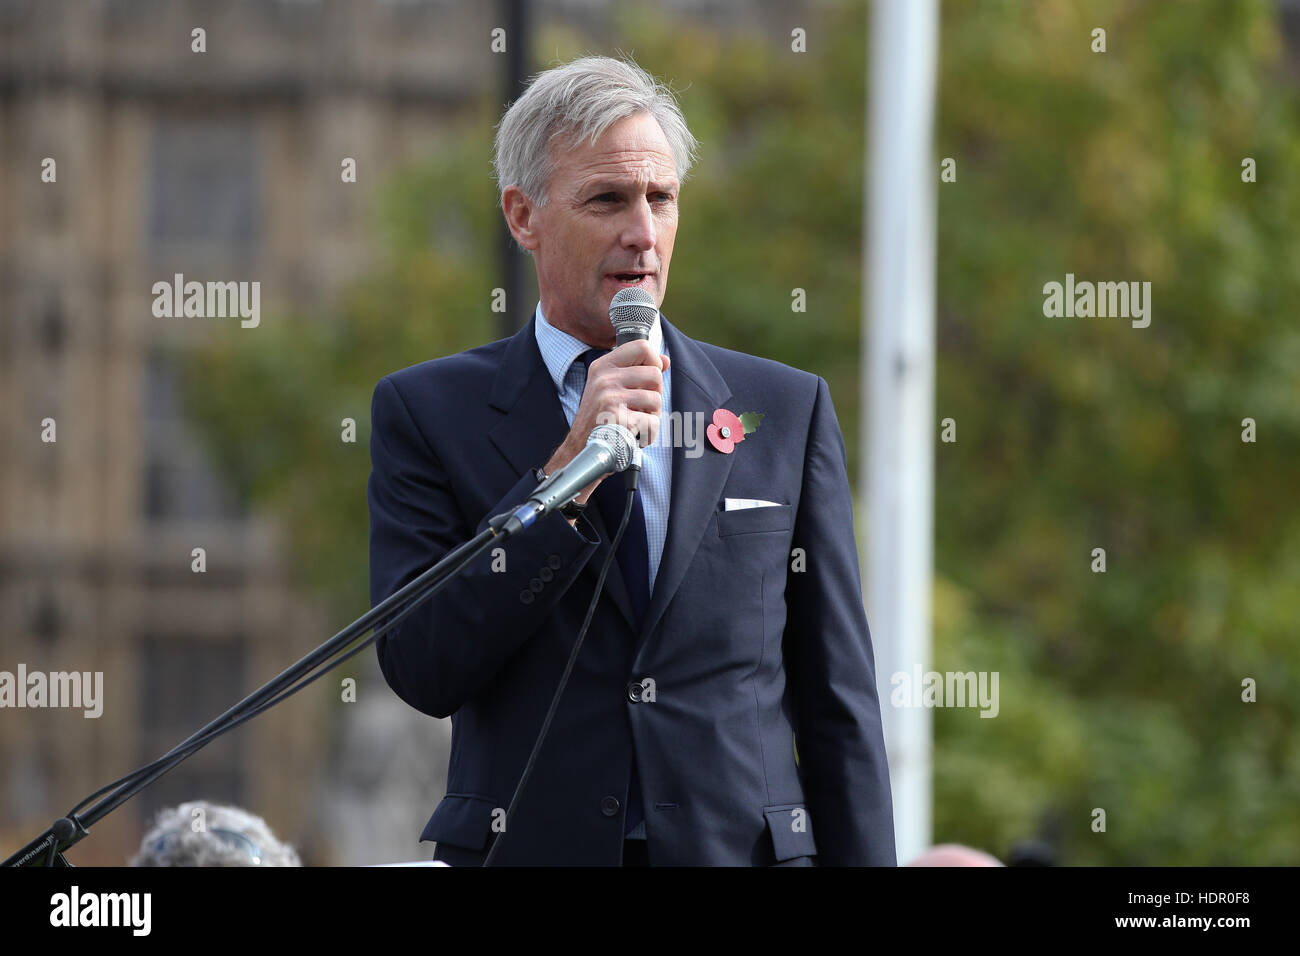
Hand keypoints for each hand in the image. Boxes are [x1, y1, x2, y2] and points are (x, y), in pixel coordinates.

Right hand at [545, 340, 669, 510]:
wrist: (581, 450)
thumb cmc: (600, 419)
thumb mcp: (612, 388)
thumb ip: (637, 371)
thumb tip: (664, 360)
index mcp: (603, 366)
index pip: (642, 346)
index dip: (653, 362)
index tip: (647, 380)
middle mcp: (604, 378)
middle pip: (654, 374)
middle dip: (654, 394)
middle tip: (640, 407)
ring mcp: (610, 397)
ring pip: (656, 399)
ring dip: (652, 415)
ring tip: (635, 422)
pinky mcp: (618, 418)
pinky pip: (653, 422)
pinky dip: (649, 433)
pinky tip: (635, 435)